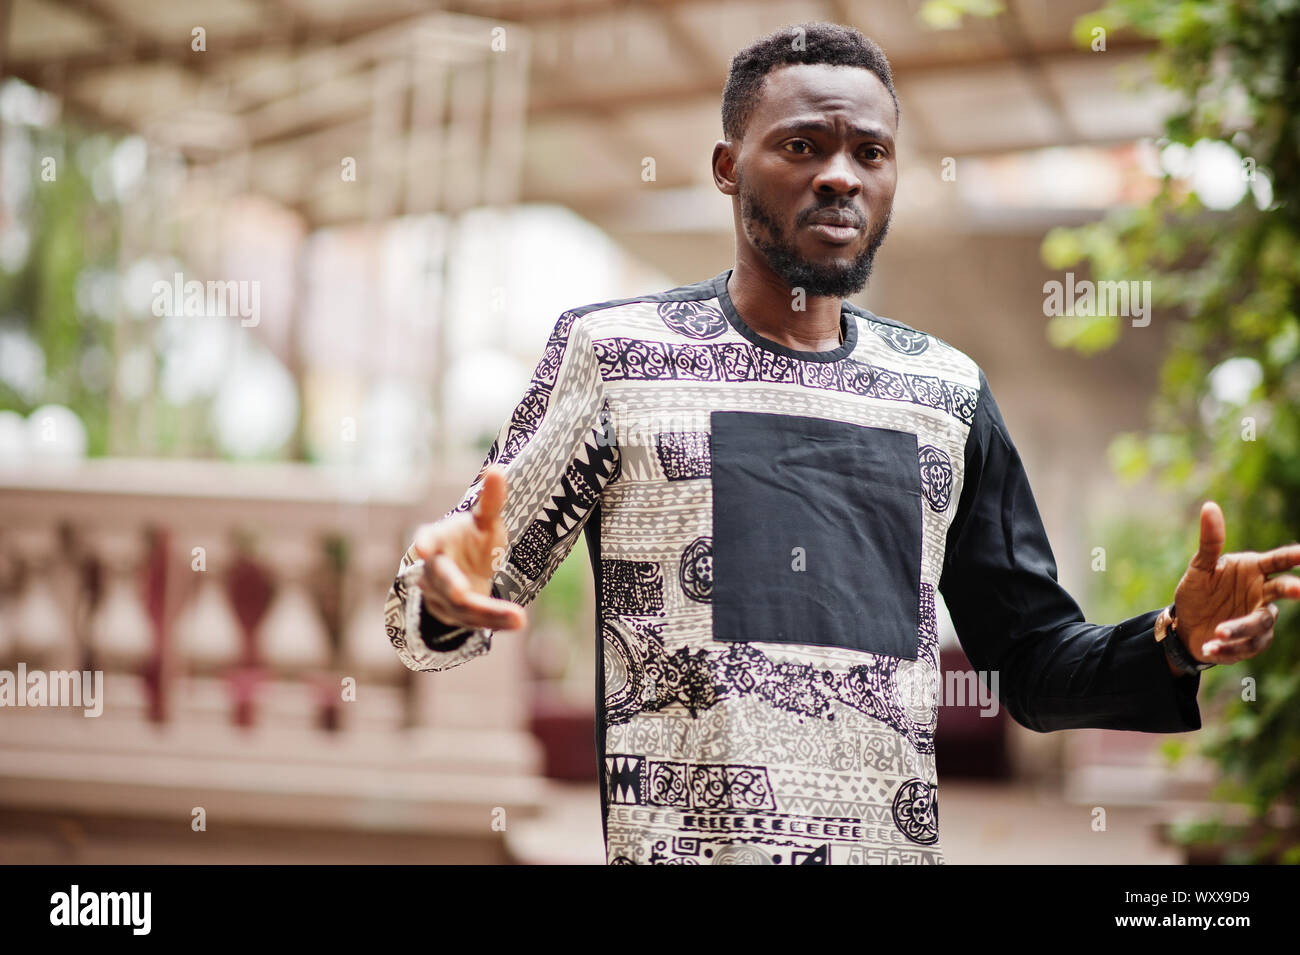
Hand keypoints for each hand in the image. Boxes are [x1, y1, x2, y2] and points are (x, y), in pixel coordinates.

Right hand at [411, 465, 527, 631]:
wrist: (464, 573)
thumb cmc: (471, 539)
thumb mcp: (484, 521)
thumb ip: (490, 501)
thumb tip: (497, 469)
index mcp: (438, 541)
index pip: (428, 540)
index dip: (425, 543)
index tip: (422, 548)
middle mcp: (434, 570)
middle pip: (442, 579)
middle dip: (452, 586)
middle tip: (463, 594)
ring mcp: (442, 596)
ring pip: (463, 606)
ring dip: (489, 612)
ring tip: (518, 617)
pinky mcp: (457, 616)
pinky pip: (476, 621)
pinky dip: (497, 621)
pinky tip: (517, 621)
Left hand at [1172, 501, 1299, 665]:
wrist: (1186, 624)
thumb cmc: (1198, 591)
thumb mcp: (1200, 567)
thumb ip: (1209, 542)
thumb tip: (1209, 507)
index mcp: (1253, 570)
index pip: (1278, 560)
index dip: (1294, 556)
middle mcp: (1262, 592)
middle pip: (1282, 590)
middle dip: (1292, 589)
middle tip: (1298, 588)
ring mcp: (1258, 617)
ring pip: (1260, 622)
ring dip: (1241, 628)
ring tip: (1218, 632)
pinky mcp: (1251, 641)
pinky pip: (1246, 646)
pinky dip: (1228, 648)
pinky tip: (1209, 648)